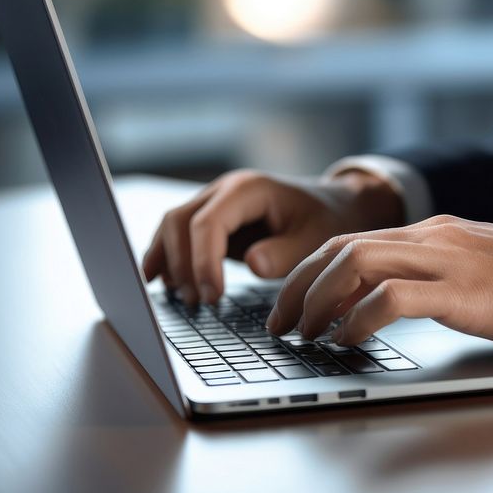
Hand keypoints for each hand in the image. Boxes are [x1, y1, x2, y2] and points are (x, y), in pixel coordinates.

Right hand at [142, 169, 403, 304]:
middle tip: (199, 302)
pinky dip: (166, 258)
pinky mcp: (210, 221)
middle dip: (182, 264)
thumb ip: (285, 252)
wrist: (331, 205)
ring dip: (170, 263)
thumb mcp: (316, 238)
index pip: (207, 222)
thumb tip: (253, 264)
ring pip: (171, 227)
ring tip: (187, 300)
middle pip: (178, 221)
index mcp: (248, 189)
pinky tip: (161, 283)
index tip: (213, 296)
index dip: (203, 261)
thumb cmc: (325, 220)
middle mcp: (223, 191)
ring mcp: (213, 203)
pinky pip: (176, 235)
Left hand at [266, 215, 492, 349]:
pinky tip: (346, 340)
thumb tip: (394, 295)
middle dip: (299, 285)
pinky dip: (357, 319)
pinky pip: (391, 298)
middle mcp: (434, 236)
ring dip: (317, 300)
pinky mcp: (462, 293)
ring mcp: (447, 260)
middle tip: (280, 322)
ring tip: (302, 333)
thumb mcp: (479, 266)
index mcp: (437, 231)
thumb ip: (439, 271)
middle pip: (342, 248)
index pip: (354, 239)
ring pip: (356, 264)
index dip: (312, 269)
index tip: (293, 301)